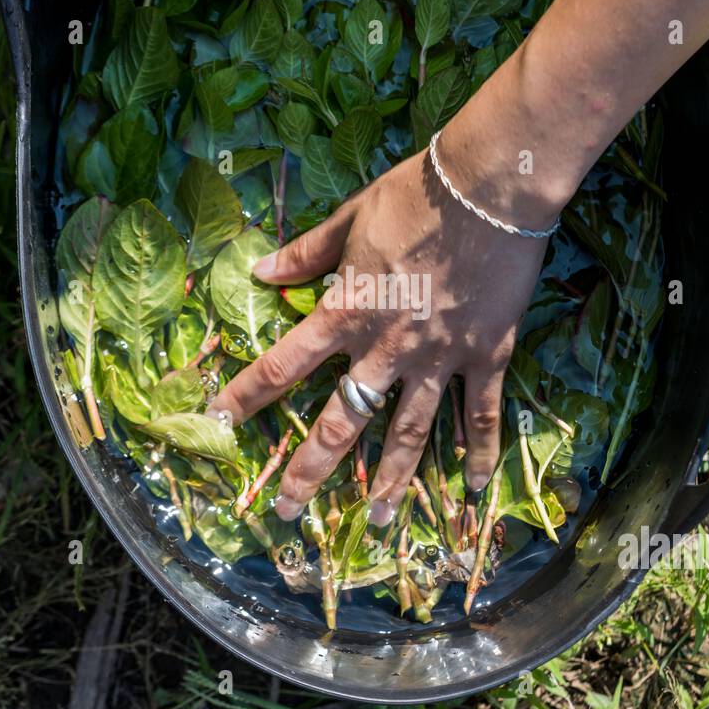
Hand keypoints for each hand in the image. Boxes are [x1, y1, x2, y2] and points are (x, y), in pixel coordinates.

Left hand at [207, 133, 555, 526]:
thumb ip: (307, 253)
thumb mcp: (351, 218)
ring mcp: (439, 358)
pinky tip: (472, 489)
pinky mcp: (485, 356)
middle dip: (310, 469)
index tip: (218, 421)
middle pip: (342, 421)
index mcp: (347, 311)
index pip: (284, 365)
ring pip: (410, 434)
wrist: (490, 187)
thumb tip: (259, 272)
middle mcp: (386, 348)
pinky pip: (481, 415)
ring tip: (375, 521)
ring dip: (392, 482)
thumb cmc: (415, 194)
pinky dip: (479, 454)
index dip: (247, 396)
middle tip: (287, 510)